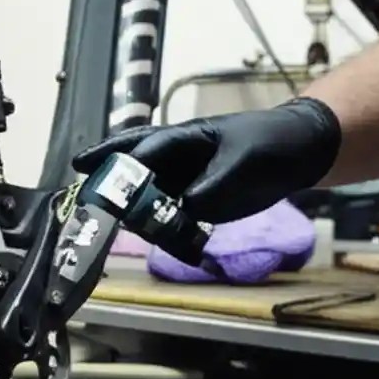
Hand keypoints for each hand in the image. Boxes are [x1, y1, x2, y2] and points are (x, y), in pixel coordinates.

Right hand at [72, 97, 341, 223]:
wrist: (300, 154)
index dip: (113, 158)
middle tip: (78, 194)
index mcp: (184, 138)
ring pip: (146, 198)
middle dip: (105, 180)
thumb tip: (185, 205)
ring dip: (128, 212)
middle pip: (131, 170)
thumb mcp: (245, 159)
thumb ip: (214, 182)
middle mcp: (175, 161)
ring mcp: (184, 183)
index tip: (86, 169)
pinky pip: (169, 219)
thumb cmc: (271, 142)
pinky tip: (147, 240)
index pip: (144, 150)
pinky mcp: (196, 204)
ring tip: (103, 227)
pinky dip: (157, 230)